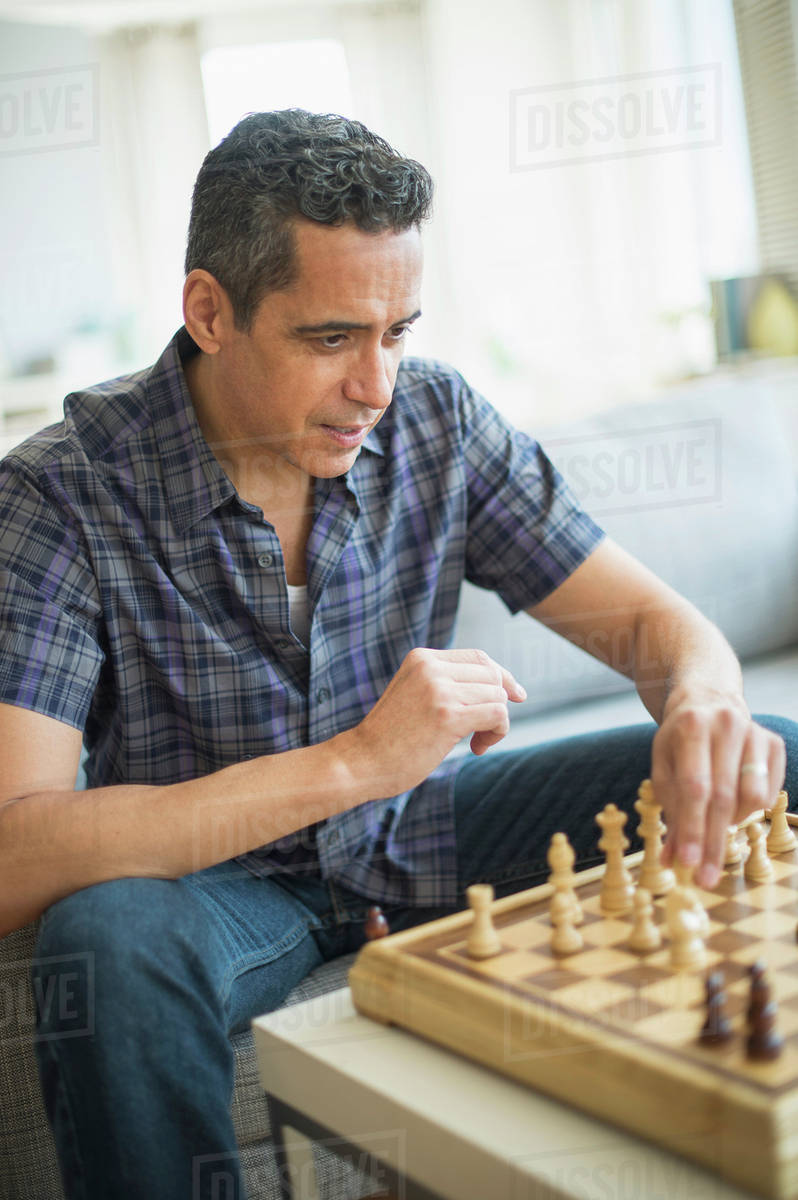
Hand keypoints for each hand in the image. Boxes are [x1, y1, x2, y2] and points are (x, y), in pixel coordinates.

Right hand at [342, 647, 526, 799]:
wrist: (361, 761)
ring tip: (476, 742)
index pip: (478, 657)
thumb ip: (445, 684)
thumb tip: (501, 687)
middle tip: (484, 730)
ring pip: (497, 695)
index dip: (502, 676)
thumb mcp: (414, 694)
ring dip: (496, 722)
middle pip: (492, 675)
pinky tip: (477, 748)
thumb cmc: (390, 737)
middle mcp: (431, 668)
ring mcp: (439, 690)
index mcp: (422, 658)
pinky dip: (497, 732)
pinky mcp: (448, 716)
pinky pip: (497, 715)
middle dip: (500, 701)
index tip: (515, 695)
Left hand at [653, 689, 785, 888]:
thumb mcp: (664, 766)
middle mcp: (727, 725)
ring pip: (751, 798)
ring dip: (731, 823)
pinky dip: (749, 810)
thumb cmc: (680, 741)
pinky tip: (733, 804)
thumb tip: (672, 860)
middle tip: (705, 878)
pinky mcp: (775, 742)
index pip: (694, 788)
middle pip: (723, 797)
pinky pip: (768, 793)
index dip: (692, 828)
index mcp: (692, 727)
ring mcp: (755, 732)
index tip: (688, 863)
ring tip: (715, 821)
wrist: (708, 700)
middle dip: (713, 842)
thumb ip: (669, 810)